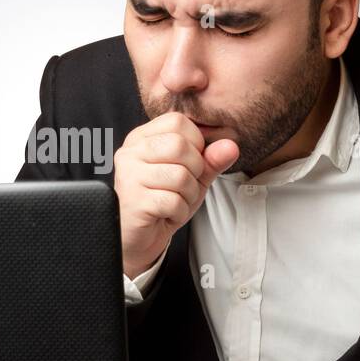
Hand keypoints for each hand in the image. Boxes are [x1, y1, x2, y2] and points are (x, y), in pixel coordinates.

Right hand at [113, 112, 238, 278]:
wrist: (138, 238)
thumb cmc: (162, 201)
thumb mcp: (192, 177)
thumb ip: (211, 160)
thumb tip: (231, 146)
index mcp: (142, 139)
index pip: (178, 122)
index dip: (195, 143)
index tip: (188, 164)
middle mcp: (130, 153)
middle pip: (179, 145)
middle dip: (194, 170)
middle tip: (183, 187)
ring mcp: (129, 176)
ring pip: (180, 175)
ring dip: (188, 195)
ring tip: (175, 202)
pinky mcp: (133, 201)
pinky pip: (173, 201)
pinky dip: (179, 212)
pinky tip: (167, 214)